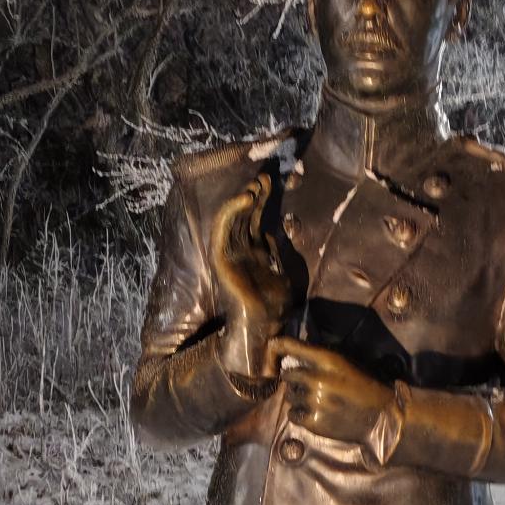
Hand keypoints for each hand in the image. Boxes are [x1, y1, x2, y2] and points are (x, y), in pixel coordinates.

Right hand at [208, 171, 291, 379]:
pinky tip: (245, 198)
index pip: (256, 220)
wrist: (263, 327)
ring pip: (234, 219)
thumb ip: (277, 254)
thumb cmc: (275, 307)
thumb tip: (275, 235)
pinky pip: (223, 229)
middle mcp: (240, 251)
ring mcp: (230, 253)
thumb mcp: (283, 273)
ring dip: (242, 200)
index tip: (271, 184)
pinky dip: (232, 212)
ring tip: (255, 185)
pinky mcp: (221, 258)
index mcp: (254, 253)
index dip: (263, 201)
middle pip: (245, 216)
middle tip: (264, 177)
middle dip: (254, 196)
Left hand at [267, 336, 393, 444]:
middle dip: (294, 380)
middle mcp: (318, 378)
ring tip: (317, 402)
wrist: (380, 417)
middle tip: (308, 386)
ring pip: (289, 396)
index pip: (291, 347)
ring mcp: (314, 401)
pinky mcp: (314, 422)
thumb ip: (320, 360)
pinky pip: (292, 415)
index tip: (272, 347)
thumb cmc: (363, 388)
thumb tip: (291, 356)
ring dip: (298, 399)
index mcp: (328, 360)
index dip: (277, 347)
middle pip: (287, 375)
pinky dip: (300, 415)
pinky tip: (316, 414)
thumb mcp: (345, 365)